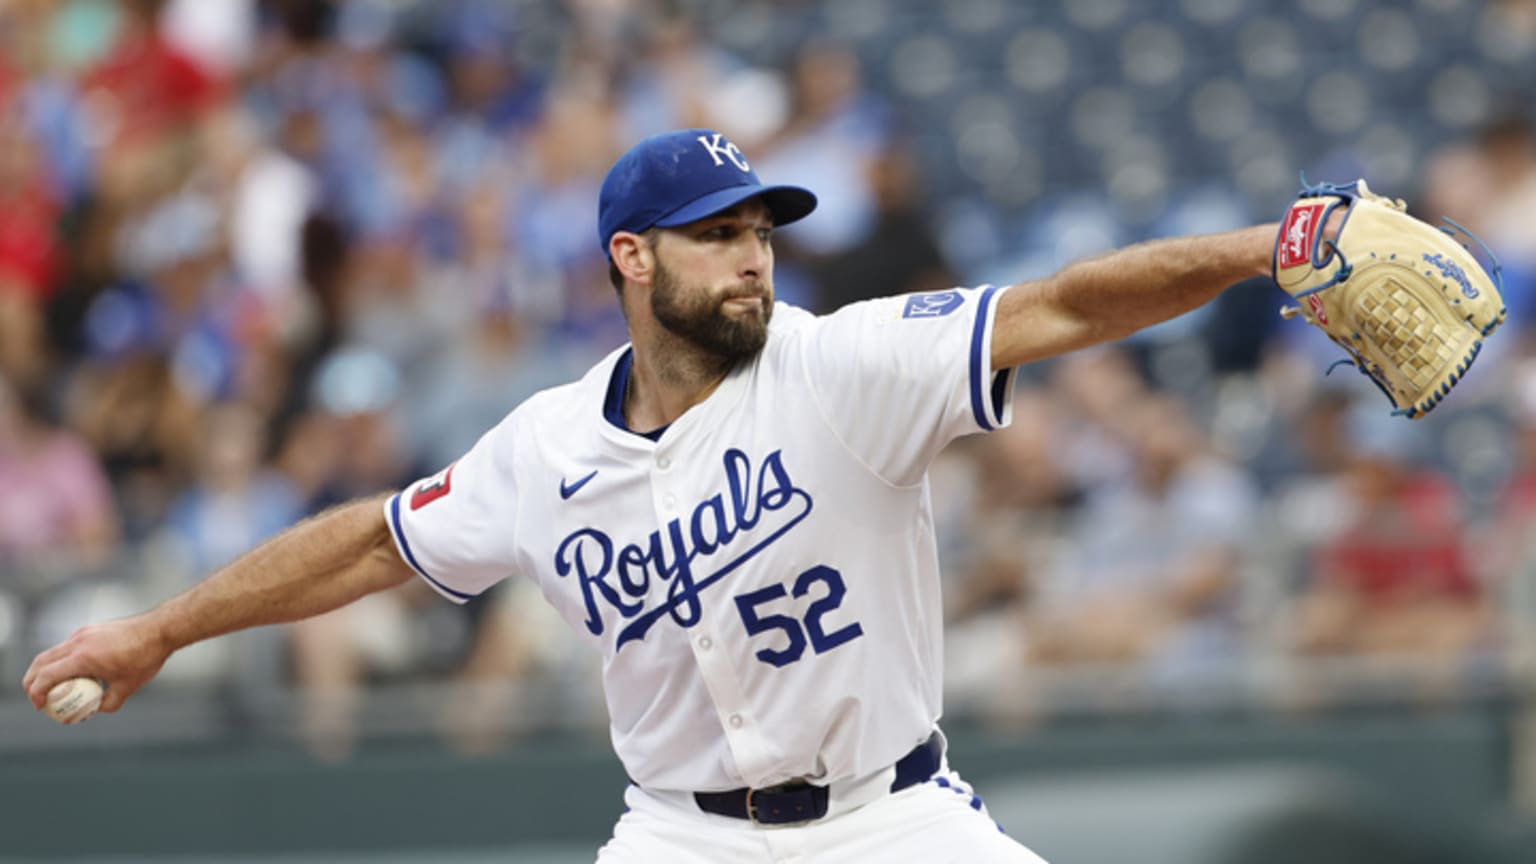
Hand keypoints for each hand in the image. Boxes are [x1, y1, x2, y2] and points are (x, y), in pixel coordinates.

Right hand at [22, 614, 172, 714]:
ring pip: (52, 652)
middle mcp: (78, 642)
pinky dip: (61, 660)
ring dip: (45, 669)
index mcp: (83, 657)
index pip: (46, 676)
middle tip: (36, 698)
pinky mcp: (89, 630)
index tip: (40, 706)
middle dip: (32, 681)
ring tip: (50, 687)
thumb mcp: (127, 688)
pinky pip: (67, 646)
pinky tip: (72, 673)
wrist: (160, 629)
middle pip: (41, 662)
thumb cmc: (146, 658)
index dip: (36, 693)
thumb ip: (108, 703)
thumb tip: (94, 709)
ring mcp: (83, 633)